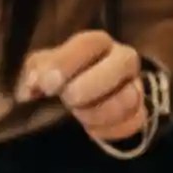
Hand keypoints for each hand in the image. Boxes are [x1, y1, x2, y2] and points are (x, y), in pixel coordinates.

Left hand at [16, 30, 146, 141]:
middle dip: (88, 87)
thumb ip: (35, 72)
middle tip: (67, 100)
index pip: (89, 43)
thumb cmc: (56, 74)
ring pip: (129, 97)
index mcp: (96, 42)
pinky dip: (110, 130)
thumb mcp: (40, 67)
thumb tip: (33, 87)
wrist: (75, 94)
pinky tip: (91, 128)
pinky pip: (135, 122)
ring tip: (77, 114)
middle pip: (122, 64)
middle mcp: (123, 58)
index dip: (67, 63)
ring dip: (98, 112)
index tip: (47, 86)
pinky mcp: (140, 111)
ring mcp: (136, 85)